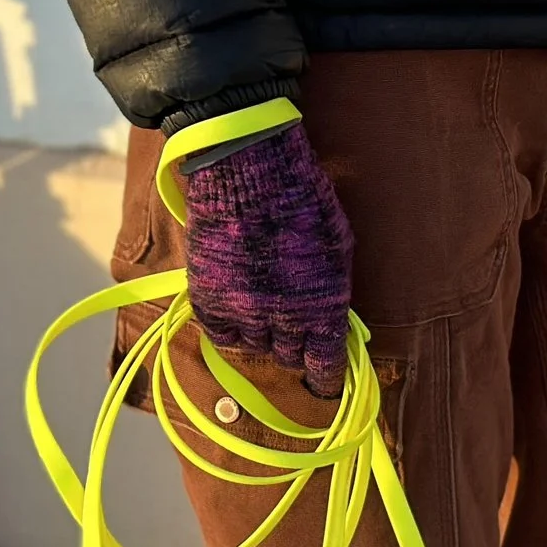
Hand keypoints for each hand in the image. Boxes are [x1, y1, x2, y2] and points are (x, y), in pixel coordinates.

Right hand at [180, 119, 353, 396]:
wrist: (248, 170)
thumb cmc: (304, 200)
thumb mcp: (338, 250)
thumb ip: (334, 293)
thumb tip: (332, 321)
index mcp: (323, 311)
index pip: (325, 366)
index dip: (325, 376)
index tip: (324, 377)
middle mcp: (284, 321)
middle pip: (288, 357)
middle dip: (293, 346)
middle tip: (291, 328)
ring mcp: (243, 312)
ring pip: (254, 347)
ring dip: (260, 334)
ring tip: (260, 309)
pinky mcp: (208, 298)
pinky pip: (219, 334)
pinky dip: (228, 328)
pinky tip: (235, 312)